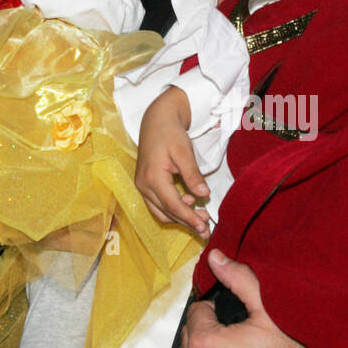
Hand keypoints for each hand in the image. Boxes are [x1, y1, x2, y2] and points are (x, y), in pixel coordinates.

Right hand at [136, 86, 210, 236]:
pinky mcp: (144, 184)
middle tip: (206, 228)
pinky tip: (187, 204)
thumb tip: (204, 195)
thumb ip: (193, 175)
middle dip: (187, 222)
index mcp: (152, 177)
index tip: (204, 227)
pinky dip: (172, 209)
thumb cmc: (170, 133)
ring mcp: (142, 185)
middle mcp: (143, 185)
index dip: (189, 218)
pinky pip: (157, 204)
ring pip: (160, 211)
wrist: (156, 119)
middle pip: (166, 212)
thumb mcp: (184, 152)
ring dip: (179, 217)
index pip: (173, 205)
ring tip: (200, 218)